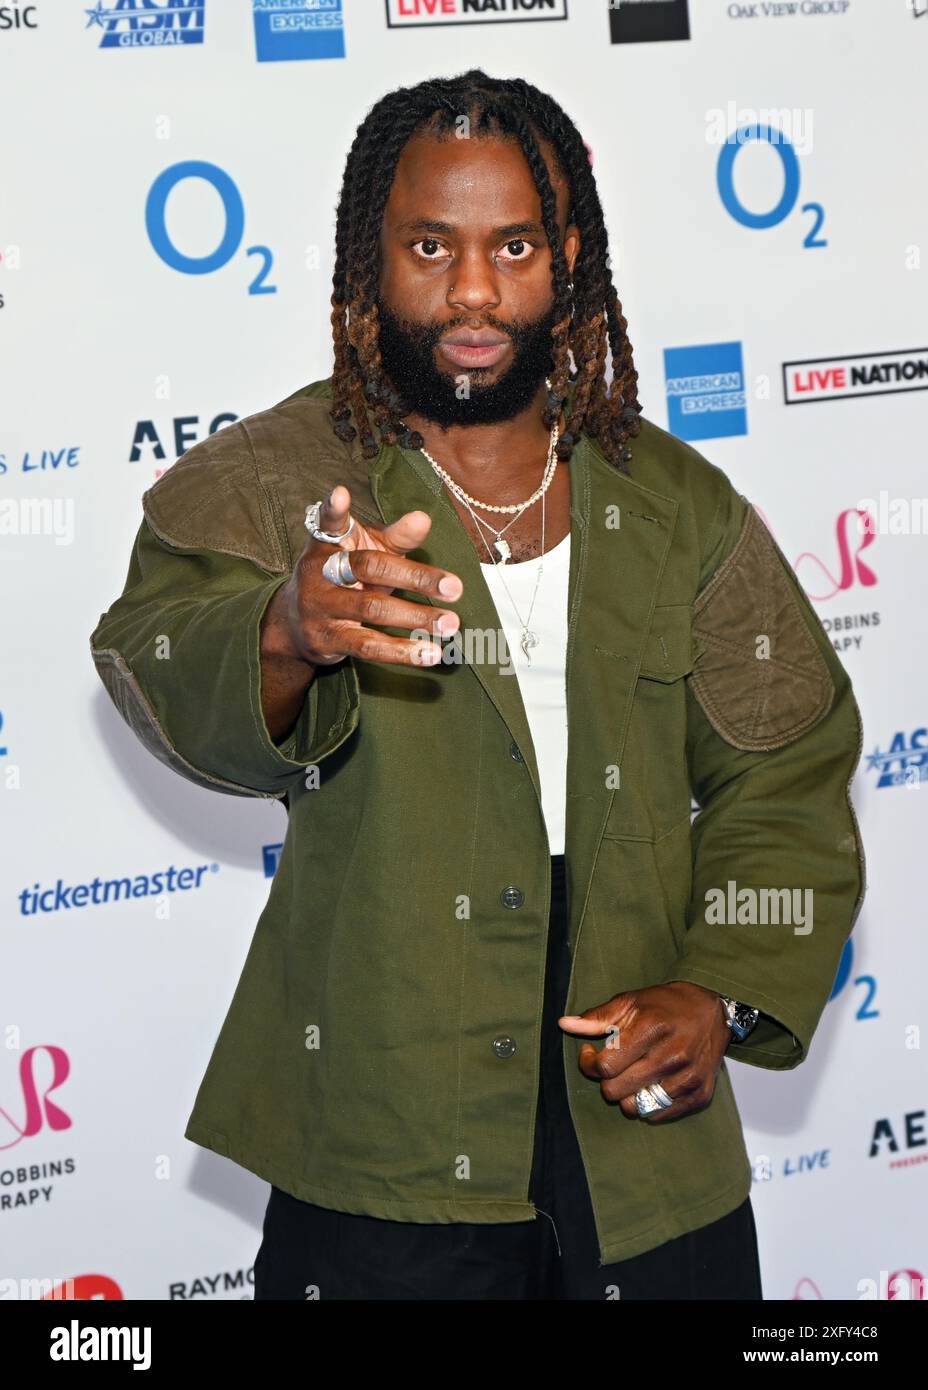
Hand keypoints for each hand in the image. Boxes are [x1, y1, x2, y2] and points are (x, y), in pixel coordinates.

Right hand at [265, 484, 462, 669]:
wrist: (293, 623)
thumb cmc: (342, 577)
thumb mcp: (366, 551)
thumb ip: (395, 538)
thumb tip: (424, 518)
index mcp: (328, 543)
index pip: (329, 521)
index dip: (334, 508)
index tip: (341, 494)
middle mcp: (320, 572)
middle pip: (369, 568)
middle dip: (414, 577)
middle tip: (454, 587)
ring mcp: (320, 606)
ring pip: (371, 609)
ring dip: (416, 617)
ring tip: (450, 624)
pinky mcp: (327, 639)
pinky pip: (368, 645)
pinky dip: (402, 651)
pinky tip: (429, 653)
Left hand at [558, 982, 731, 1122]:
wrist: (712, 1010)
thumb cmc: (666, 1005)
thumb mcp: (630, 1002)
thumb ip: (597, 1017)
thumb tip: (564, 1024)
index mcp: (651, 1029)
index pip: (605, 1066)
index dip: (589, 1062)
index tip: (591, 1053)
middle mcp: (672, 1056)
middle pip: (616, 1091)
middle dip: (606, 1079)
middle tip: (613, 1064)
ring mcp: (687, 1078)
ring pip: (635, 1108)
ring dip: (626, 1095)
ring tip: (631, 1076)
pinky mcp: (699, 1095)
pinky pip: (658, 1115)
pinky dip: (648, 1104)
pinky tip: (650, 1083)